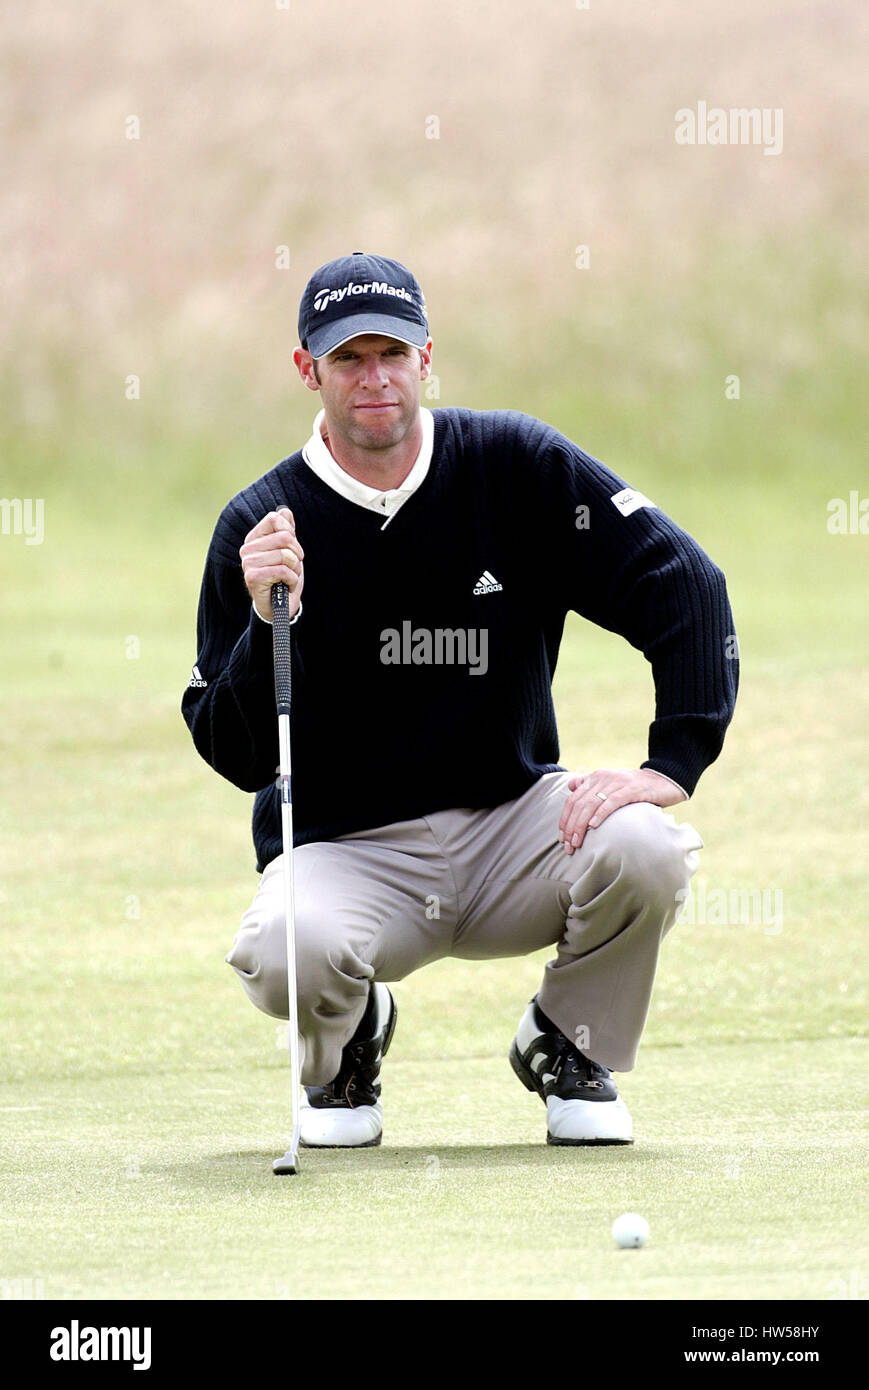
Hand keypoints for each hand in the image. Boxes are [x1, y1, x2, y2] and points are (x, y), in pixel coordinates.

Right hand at [239, 508, 303, 621]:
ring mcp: (248, 563)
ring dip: (295, 570)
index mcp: (255, 539)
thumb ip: (287, 531)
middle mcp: (247, 549)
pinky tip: (285, 586)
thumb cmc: (284, 578)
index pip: (274, 519)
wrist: (279, 607)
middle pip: (284, 537)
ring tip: (288, 578)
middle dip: (297, 554)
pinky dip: (292, 580)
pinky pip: (283, 571)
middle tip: (293, 566)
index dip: (290, 532)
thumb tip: (285, 511)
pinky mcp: (252, 577)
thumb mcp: (289, 552)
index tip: (293, 548)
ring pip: (286, 555)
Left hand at [558, 767, 685, 854]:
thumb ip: (591, 784)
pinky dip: (600, 814)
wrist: (664, 780)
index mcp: (595, 777)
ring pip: (591, 804)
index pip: (572, 799)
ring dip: (581, 825)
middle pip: (578, 804)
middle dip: (570, 827)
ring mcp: (616, 782)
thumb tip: (571, 785)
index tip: (562, 838)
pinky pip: (611, 802)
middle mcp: (603, 778)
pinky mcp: (631, 789)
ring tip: (577, 842)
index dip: (565, 819)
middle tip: (568, 846)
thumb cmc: (636, 788)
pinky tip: (593, 826)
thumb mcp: (611, 784)